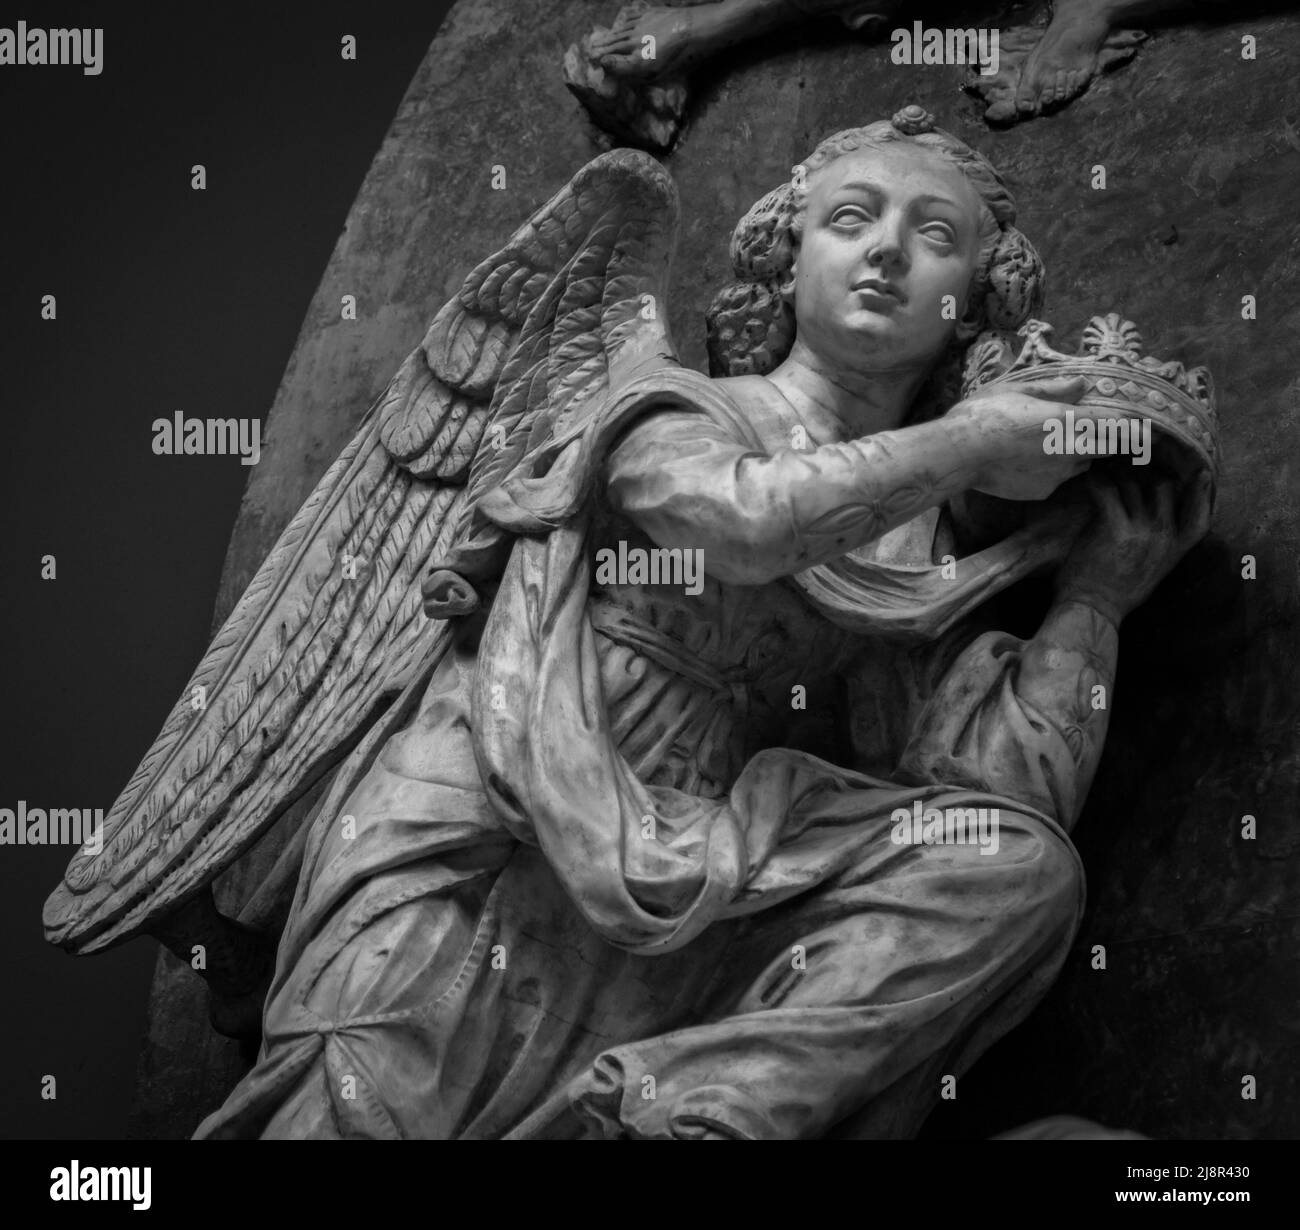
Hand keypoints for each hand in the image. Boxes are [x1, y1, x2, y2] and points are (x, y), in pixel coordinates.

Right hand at [944, 376, 1133, 501]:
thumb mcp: (1020, 391)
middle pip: (1106, 447)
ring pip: (1081, 463)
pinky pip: (1057, 479)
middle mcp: (1072, 450)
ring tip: (1055, 445)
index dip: (1136, 426)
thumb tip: (1083, 383)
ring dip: (1079, 454)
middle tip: (1111, 436)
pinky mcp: (1042, 491)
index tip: (1150, 429)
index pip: (1118, 424)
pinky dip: (1052, 471)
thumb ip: (1056, 391)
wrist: (959, 454)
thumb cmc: (987, 414)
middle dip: (1111, 441)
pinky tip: (1029, 463)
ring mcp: (1058, 474)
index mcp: (1071, 420)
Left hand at [1055, 469, 1212, 623]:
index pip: (1200, 517)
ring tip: (1101, 476)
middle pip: (1163, 487)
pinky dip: (1097, 481)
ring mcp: (1142, 531)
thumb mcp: (1152, 573)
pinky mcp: (1115, 527)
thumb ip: (1160, 548)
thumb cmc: (1115, 594)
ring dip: (1115, 478)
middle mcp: (1164, 537)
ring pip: (1133, 485)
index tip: (1203, 472)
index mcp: (1175, 550)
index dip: (1202, 493)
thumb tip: (1158, 524)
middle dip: (1143, 478)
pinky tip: (1090, 480)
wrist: (1092, 610)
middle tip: (1123, 472)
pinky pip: (1107, 490)